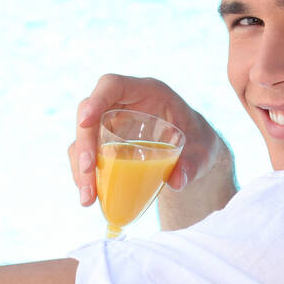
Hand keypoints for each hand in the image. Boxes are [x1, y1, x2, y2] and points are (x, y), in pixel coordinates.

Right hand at [68, 74, 229, 207]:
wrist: (194, 153)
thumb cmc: (199, 143)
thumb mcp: (203, 152)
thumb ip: (193, 164)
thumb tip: (177, 182)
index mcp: (147, 92)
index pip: (112, 85)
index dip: (96, 99)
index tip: (85, 122)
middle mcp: (123, 104)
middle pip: (89, 115)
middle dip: (85, 145)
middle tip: (88, 173)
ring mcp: (112, 124)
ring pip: (84, 138)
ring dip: (81, 168)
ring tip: (88, 199)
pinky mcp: (107, 144)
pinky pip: (88, 156)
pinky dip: (86, 176)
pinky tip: (91, 197)